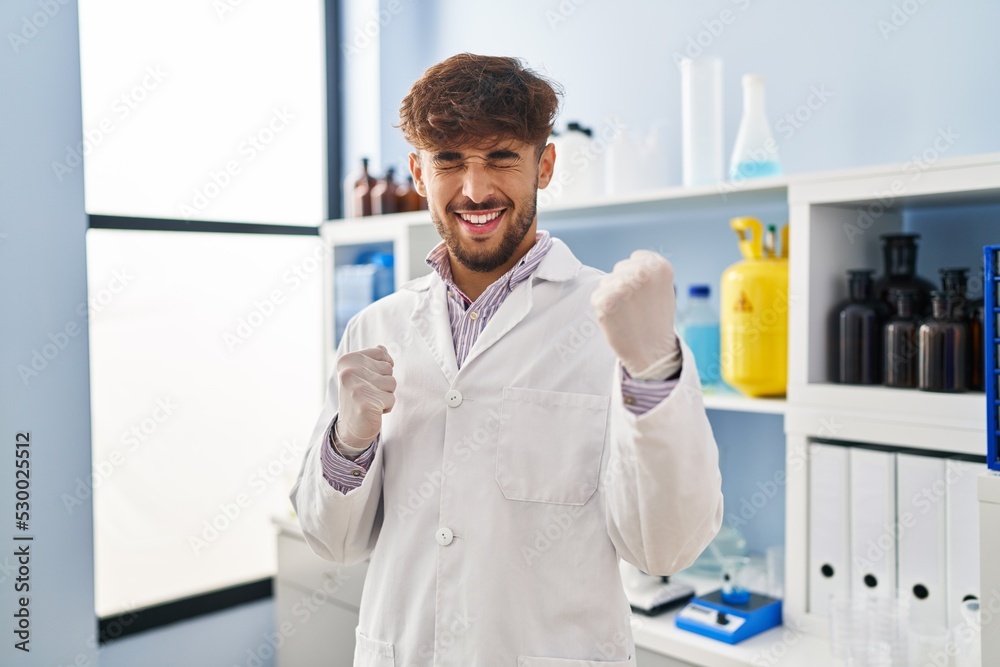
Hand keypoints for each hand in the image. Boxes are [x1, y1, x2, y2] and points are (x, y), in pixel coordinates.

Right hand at [336, 345, 396, 449]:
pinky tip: (373, 411)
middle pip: (388, 368)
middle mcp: (348, 372)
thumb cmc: (360, 396)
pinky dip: (386, 407)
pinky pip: (391, 399)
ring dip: (386, 394)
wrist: (351, 427)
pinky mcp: (365, 404)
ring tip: (371, 401)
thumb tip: (382, 347)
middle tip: (369, 393)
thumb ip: (371, 359)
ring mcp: (356, 388)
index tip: (369, 378)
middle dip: (384, 383)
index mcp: (347, 360)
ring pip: (392, 383)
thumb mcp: (361, 373)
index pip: (381, 352)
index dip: (382, 367)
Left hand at [590, 250, 679, 377]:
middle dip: (624, 284)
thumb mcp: (663, 288)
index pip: (636, 258)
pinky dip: (602, 309)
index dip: (637, 276)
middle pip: (619, 269)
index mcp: (660, 267)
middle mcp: (642, 273)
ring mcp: (623, 287)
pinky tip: (617, 319)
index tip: (645, 293)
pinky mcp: (606, 301)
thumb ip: (647, 271)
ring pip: (606, 282)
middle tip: (636, 306)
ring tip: (627, 314)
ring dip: (612, 296)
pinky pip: (596, 296)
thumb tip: (623, 267)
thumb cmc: (656, 320)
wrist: (653, 352)